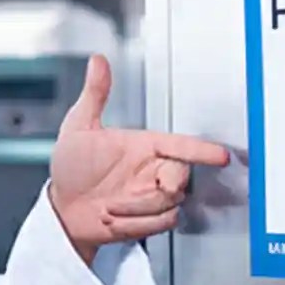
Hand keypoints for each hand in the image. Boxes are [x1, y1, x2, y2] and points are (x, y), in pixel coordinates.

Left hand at [49, 55, 229, 263]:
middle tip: (139, 187)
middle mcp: (151, 170)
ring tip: (109, 204)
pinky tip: (114, 217)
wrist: (63, 209)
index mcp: (143, 146)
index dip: (202, 151)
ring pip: (170, 203)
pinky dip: (135, 223)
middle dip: (166, 185)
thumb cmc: (70, 167)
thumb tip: (98, 61)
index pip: (181, 145)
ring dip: (137, 208)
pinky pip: (161, 224)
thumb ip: (95, 95)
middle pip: (181, 176)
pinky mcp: (150, 220)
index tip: (221, 155)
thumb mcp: (79, 127)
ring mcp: (151, 196)